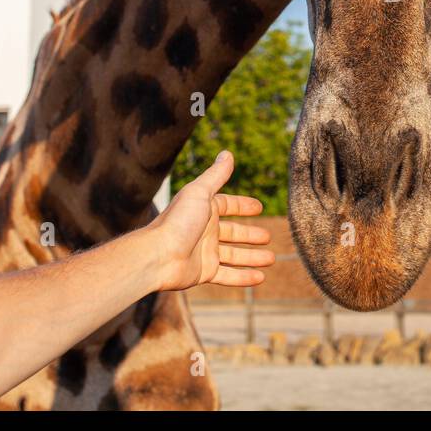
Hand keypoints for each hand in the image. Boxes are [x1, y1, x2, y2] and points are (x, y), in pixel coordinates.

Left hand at [146, 151, 273, 290]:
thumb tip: (227, 153)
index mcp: (204, 210)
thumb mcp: (199, 193)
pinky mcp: (204, 272)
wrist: (158, 256)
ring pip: (235, 255)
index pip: (228, 205)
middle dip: (251, 235)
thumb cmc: (178, 222)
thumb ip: (215, 175)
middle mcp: (205, 231)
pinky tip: (260, 278)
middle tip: (268, 236)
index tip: (259, 207)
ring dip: (253, 257)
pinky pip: (229, 275)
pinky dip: (244, 276)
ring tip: (272, 259)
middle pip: (233, 232)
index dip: (243, 206)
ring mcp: (205, 252)